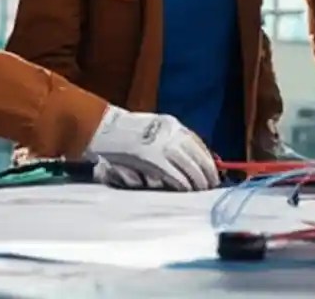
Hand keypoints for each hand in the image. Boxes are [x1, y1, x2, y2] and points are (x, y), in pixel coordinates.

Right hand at [84, 106, 220, 190]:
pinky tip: (185, 190)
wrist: (101, 128)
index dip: (208, 160)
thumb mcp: (152, 129)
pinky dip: (182, 185)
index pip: (198, 144)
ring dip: (197, 182)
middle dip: (207, 174)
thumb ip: (169, 140)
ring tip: (200, 191)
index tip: (214, 171)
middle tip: (211, 186)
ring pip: (189, 168)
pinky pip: (174, 175)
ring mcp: (162, 145)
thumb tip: (190, 160)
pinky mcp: (152, 159)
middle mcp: (170, 132)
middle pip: (197, 157)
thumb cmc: (125, 132)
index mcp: (171, 124)